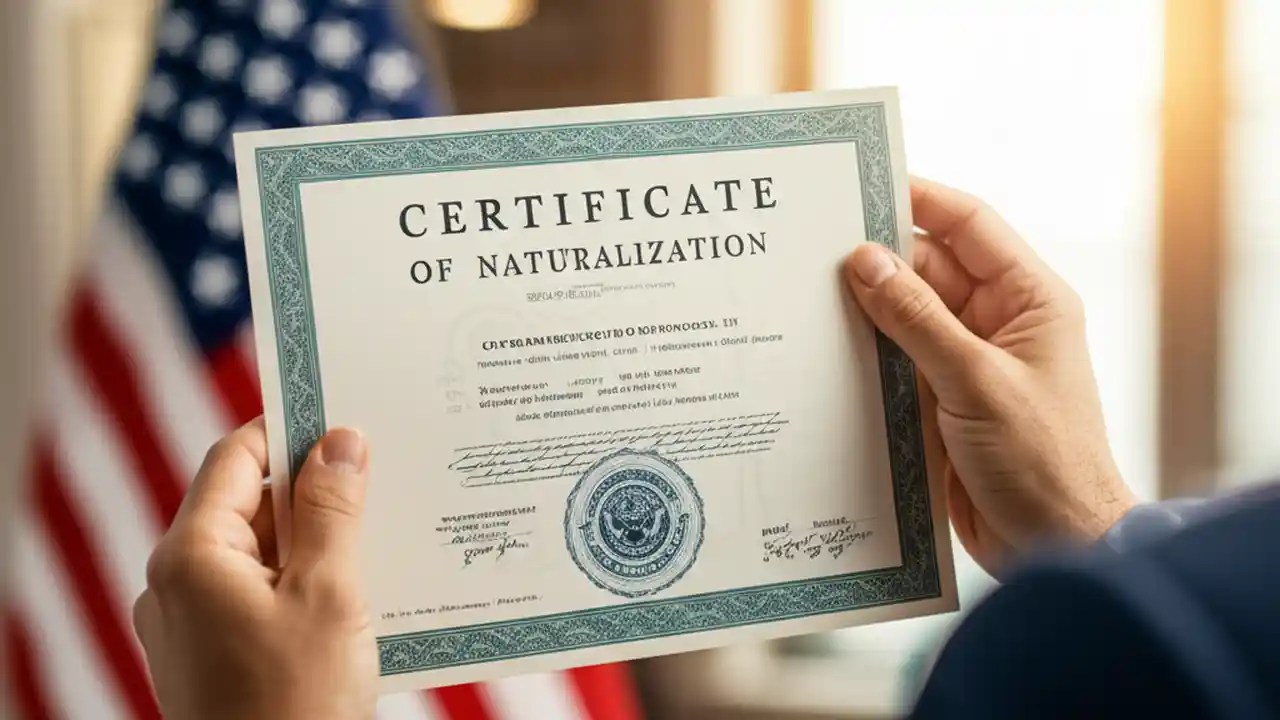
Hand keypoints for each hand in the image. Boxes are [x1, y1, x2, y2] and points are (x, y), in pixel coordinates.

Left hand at [133, 419, 376, 719]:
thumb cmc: (298, 704)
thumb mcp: (330, 594)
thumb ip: (334, 509)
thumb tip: (341, 439)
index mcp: (192, 555)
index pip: (235, 457)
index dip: (290, 431)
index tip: (346, 415)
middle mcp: (178, 583)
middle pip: (248, 504)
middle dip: (316, 489)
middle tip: (383, 475)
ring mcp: (193, 624)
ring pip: (260, 552)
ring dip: (319, 538)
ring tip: (383, 533)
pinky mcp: (215, 657)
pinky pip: (261, 595)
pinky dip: (307, 581)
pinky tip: (361, 588)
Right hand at [844, 177, 1135, 576]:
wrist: (1056, 545)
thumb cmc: (1044, 462)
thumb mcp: (976, 382)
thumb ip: (918, 320)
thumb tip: (865, 261)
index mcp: (1028, 300)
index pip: (969, 226)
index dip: (918, 199)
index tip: (862, 184)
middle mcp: (998, 323)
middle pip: (927, 271)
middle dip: (875, 261)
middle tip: (810, 250)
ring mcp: (968, 363)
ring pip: (905, 318)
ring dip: (863, 312)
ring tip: (802, 298)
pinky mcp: (942, 403)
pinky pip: (896, 364)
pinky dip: (864, 358)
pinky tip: (822, 355)